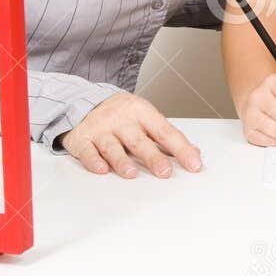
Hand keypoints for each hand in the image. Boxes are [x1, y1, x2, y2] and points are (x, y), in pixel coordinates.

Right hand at [61, 92, 202, 178]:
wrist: (84, 101)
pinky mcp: (81, 139)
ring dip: (121, 160)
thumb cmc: (121, 115)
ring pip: (112, 146)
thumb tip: (194, 153)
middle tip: (164, 171)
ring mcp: (100, 128)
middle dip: (152, 156)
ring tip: (131, 174)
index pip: (165, 132)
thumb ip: (166, 137)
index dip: (181, 149)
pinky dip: (93, 160)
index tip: (193, 164)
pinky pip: (87, 151)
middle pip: (138, 140)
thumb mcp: (146, 118)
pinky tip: (101, 169)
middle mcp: (121, 119)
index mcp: (141, 112)